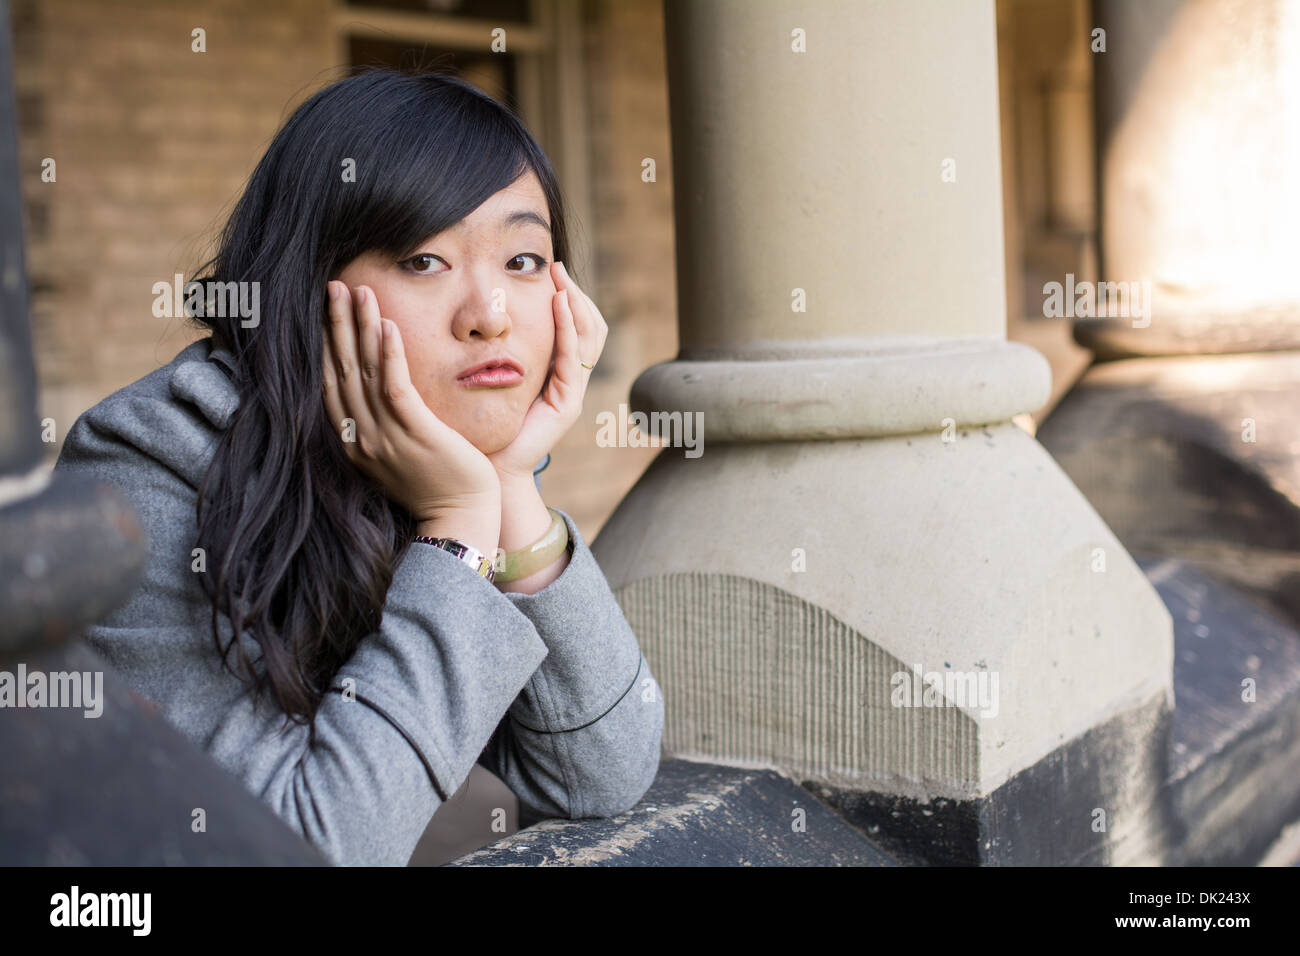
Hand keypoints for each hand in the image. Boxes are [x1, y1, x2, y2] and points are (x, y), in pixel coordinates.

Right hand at [321, 281, 501, 522]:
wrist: (459, 520)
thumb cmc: (435, 487)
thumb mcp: (397, 455)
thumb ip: (382, 426)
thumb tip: (377, 394)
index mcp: (354, 441)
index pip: (331, 383)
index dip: (325, 344)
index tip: (324, 310)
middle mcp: (363, 437)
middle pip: (341, 370)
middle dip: (335, 325)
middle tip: (334, 286)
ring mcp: (387, 436)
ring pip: (365, 371)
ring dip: (360, 327)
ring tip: (358, 291)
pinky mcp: (416, 434)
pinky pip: (396, 387)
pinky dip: (389, 354)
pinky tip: (387, 325)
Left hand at [486, 261, 607, 481]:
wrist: (492, 470)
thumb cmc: (487, 427)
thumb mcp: (496, 379)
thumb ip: (500, 353)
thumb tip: (481, 316)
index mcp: (557, 374)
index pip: (576, 328)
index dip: (568, 298)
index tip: (551, 271)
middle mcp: (572, 381)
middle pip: (590, 328)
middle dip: (576, 294)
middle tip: (558, 267)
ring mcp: (573, 393)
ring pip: (588, 338)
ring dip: (575, 303)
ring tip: (560, 277)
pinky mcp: (567, 403)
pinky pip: (572, 357)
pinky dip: (567, 327)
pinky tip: (558, 304)